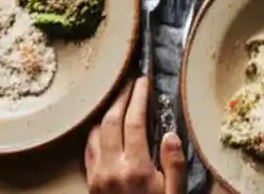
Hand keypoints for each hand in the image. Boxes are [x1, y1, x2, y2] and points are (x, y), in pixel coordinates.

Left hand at [85, 77, 186, 193]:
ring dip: (107, 111)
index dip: (139, 97)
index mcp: (135, 168)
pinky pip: (88, 148)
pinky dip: (96, 131)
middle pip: (111, 120)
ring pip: (96, 132)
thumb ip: (174, 165)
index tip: (144, 81)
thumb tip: (171, 134)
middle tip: (131, 83)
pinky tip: (105, 126)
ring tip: (119, 99)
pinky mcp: (90, 182)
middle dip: (121, 97)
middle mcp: (111, 168)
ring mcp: (97, 175)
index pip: (135, 121)